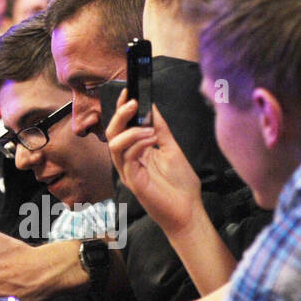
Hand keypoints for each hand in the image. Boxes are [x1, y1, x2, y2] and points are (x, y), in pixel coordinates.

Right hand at [107, 93, 202, 236]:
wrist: (188, 211)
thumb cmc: (180, 184)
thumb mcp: (171, 148)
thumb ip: (160, 128)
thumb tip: (151, 106)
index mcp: (135, 151)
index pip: (121, 126)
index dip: (121, 107)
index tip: (128, 89)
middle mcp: (128, 161)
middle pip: (112, 133)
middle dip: (120, 114)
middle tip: (133, 101)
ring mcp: (129, 172)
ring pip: (114, 145)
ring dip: (130, 131)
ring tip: (149, 128)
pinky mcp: (134, 182)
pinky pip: (127, 158)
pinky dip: (137, 144)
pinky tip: (152, 140)